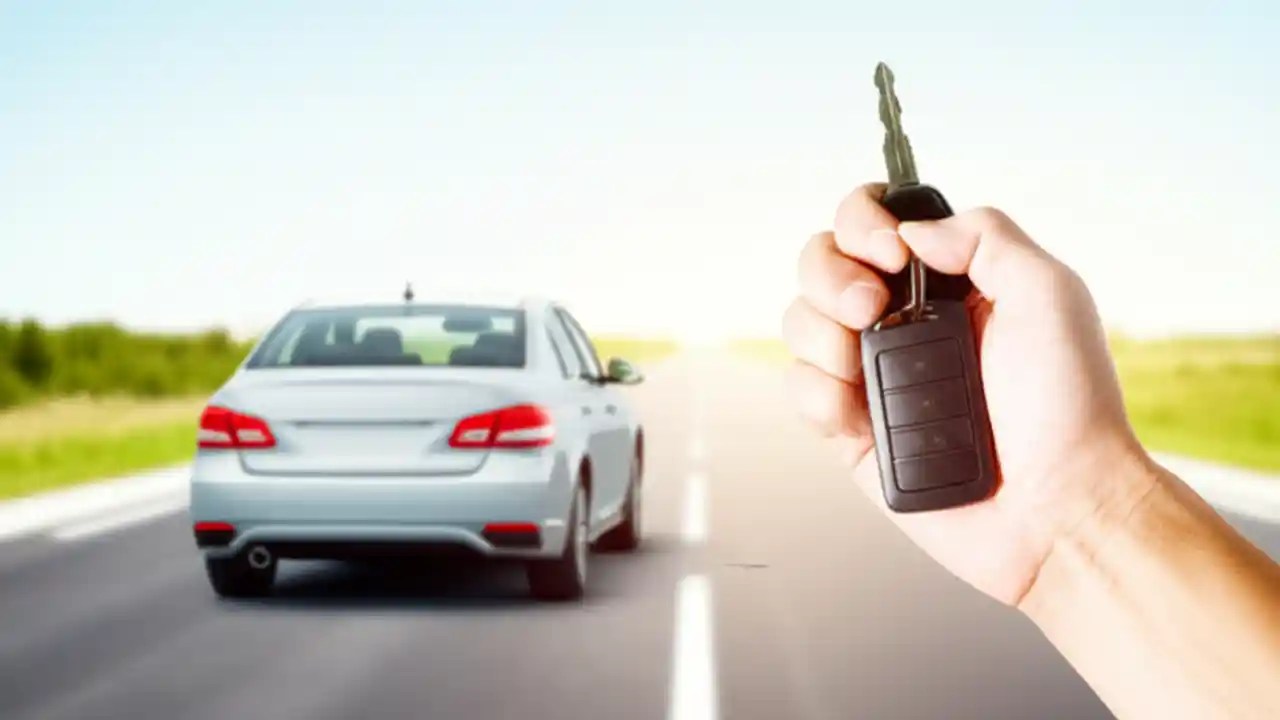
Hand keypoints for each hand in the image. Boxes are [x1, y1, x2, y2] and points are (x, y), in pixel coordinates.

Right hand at [783, 183, 1157, 605]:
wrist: (1055, 507)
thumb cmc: (1067, 410)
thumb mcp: (1048, 293)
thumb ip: (984, 235)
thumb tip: (911, 230)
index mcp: (949, 282)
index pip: (875, 221)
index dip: (864, 223)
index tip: (892, 255)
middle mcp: (904, 321)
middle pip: (821, 261)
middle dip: (831, 275)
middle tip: (871, 307)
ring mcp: (875, 374)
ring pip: (800, 322)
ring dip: (820, 333)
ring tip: (862, 362)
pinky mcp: (853, 429)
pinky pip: (801, 388)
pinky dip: (819, 393)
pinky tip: (856, 412)